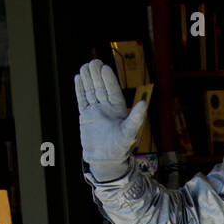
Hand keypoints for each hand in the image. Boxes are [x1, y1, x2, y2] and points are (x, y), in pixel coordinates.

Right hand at [74, 59, 146, 174]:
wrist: (105, 161)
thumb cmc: (120, 148)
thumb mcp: (129, 132)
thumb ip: (135, 118)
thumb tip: (144, 103)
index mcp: (118, 109)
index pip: (113, 91)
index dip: (109, 80)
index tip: (105, 67)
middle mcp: (107, 108)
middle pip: (101, 88)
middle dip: (97, 75)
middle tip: (94, 62)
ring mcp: (96, 111)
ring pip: (91, 91)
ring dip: (88, 79)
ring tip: (85, 66)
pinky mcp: (86, 116)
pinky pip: (82, 100)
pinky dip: (80, 89)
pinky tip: (78, 78)